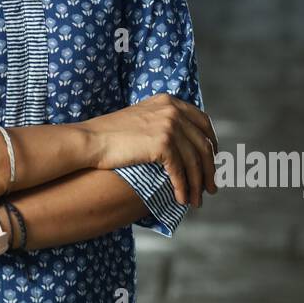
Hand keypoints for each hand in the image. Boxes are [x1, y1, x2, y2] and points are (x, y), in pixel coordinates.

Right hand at [85, 93, 218, 208]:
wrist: (90, 140)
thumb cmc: (110, 134)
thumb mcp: (142, 118)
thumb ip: (162, 122)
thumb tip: (182, 144)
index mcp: (169, 101)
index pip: (202, 122)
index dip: (211, 143)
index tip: (212, 161)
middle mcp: (172, 110)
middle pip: (203, 143)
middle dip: (209, 169)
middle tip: (211, 188)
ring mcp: (169, 125)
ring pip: (194, 161)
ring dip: (197, 184)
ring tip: (196, 201)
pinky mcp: (163, 143)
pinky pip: (180, 171)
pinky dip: (183, 187)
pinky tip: (181, 199)